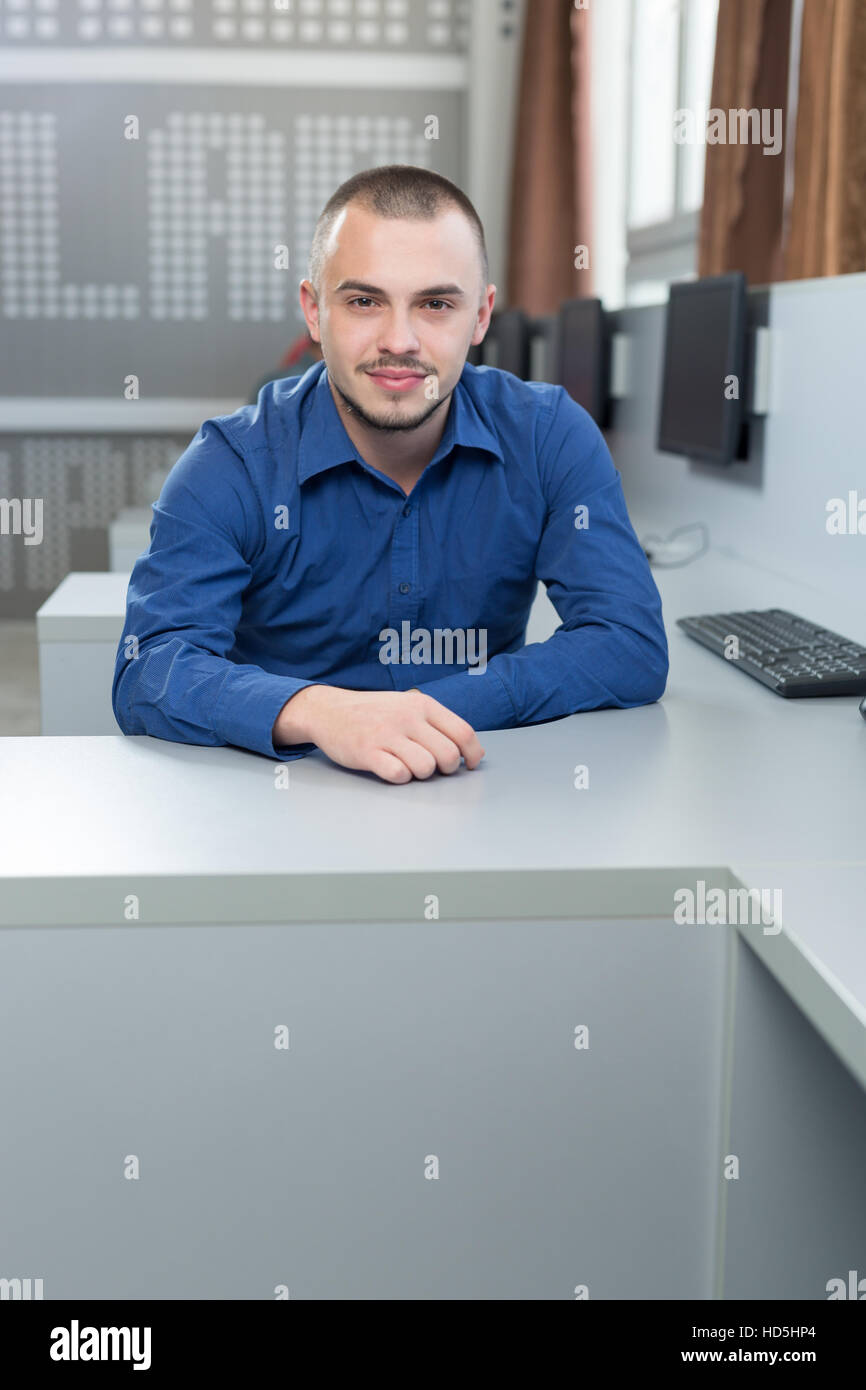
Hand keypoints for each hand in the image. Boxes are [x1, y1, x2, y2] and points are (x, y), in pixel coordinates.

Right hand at [273, 685, 484, 783]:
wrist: (329, 710)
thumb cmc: (374, 712)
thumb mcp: (408, 705)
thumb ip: (437, 723)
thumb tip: (471, 750)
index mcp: (422, 705)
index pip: (463, 732)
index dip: (473, 754)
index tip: (470, 765)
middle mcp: (407, 717)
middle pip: (448, 755)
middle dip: (446, 769)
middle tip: (434, 768)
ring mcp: (386, 734)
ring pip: (426, 767)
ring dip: (421, 774)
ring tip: (409, 766)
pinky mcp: (368, 752)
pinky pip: (399, 775)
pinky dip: (400, 778)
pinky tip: (392, 768)